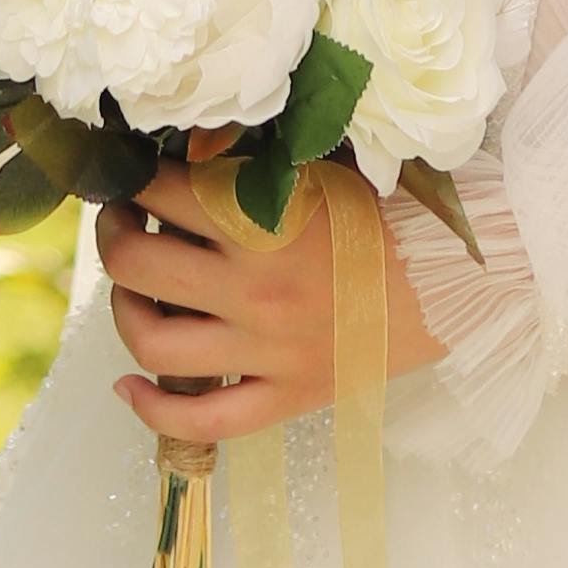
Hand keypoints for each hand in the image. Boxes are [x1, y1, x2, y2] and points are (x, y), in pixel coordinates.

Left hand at [98, 162, 439, 445]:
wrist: (453, 282)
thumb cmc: (387, 215)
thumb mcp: (319, 169)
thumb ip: (252, 161)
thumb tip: (182, 145)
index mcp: (264, 222)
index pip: (162, 191)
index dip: (132, 177)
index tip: (130, 174)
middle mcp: (255, 289)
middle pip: (138, 265)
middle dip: (114, 237)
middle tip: (121, 223)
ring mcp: (266, 352)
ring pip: (155, 343)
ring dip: (124, 311)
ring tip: (131, 290)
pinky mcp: (284, 398)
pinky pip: (201, 422)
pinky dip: (151, 410)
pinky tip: (129, 387)